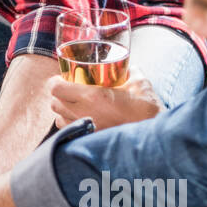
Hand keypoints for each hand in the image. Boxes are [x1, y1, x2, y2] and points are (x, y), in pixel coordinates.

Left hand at [47, 68, 161, 130]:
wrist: (152, 136)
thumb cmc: (147, 110)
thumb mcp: (139, 83)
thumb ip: (130, 71)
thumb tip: (127, 66)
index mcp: (93, 97)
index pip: (56, 88)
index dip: (55, 81)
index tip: (61, 77)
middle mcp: (84, 114)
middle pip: (54, 104)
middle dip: (57, 95)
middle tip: (67, 89)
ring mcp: (86, 130)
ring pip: (59, 120)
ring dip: (61, 110)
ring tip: (72, 104)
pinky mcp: (89, 140)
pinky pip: (69, 132)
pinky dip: (69, 124)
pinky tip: (79, 118)